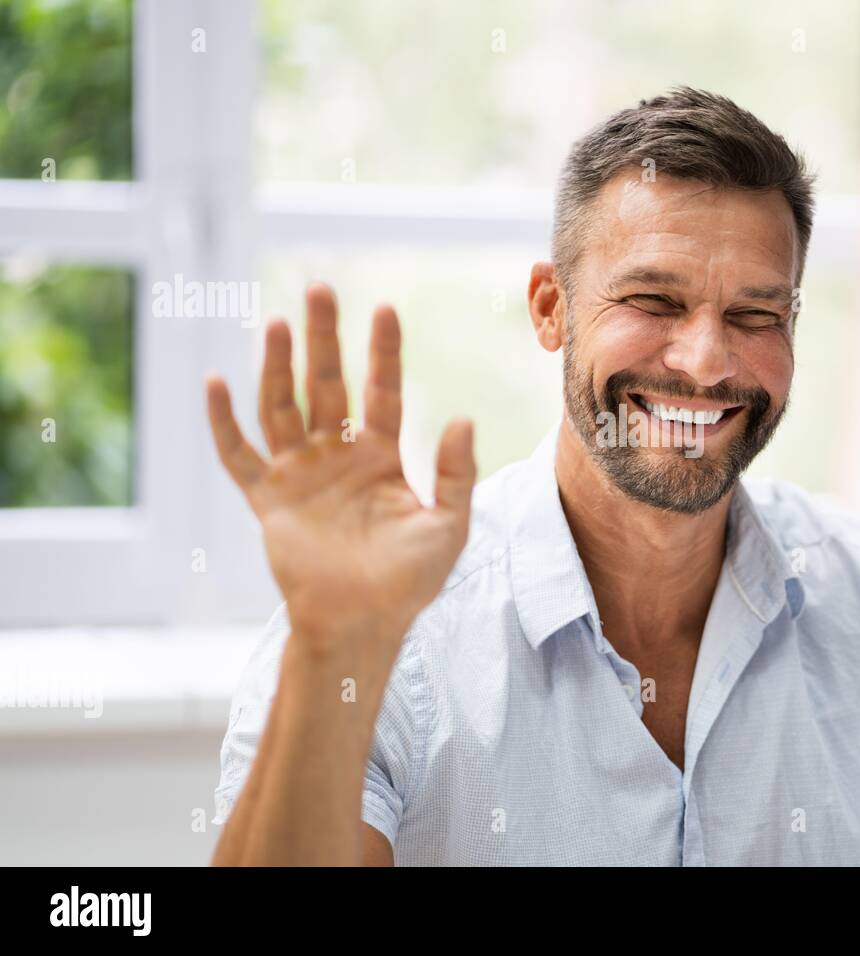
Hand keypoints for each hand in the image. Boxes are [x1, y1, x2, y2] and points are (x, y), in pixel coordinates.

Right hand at [204, 283, 475, 659]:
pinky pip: (239, 456)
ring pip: (283, 407)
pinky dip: (224, 423)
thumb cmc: (410, 580)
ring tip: (277, 322)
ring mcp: (301, 475)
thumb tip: (463, 417)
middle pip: (327, 385)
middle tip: (319, 288)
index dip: (383, 352)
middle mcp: (339, 457)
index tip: (385, 308)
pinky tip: (215, 383)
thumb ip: (456, 472)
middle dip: (324, 339)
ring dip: (277, 366)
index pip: (383, 393)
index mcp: (382, 458)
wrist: (363, 624)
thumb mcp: (448, 524)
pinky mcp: (269, 501)